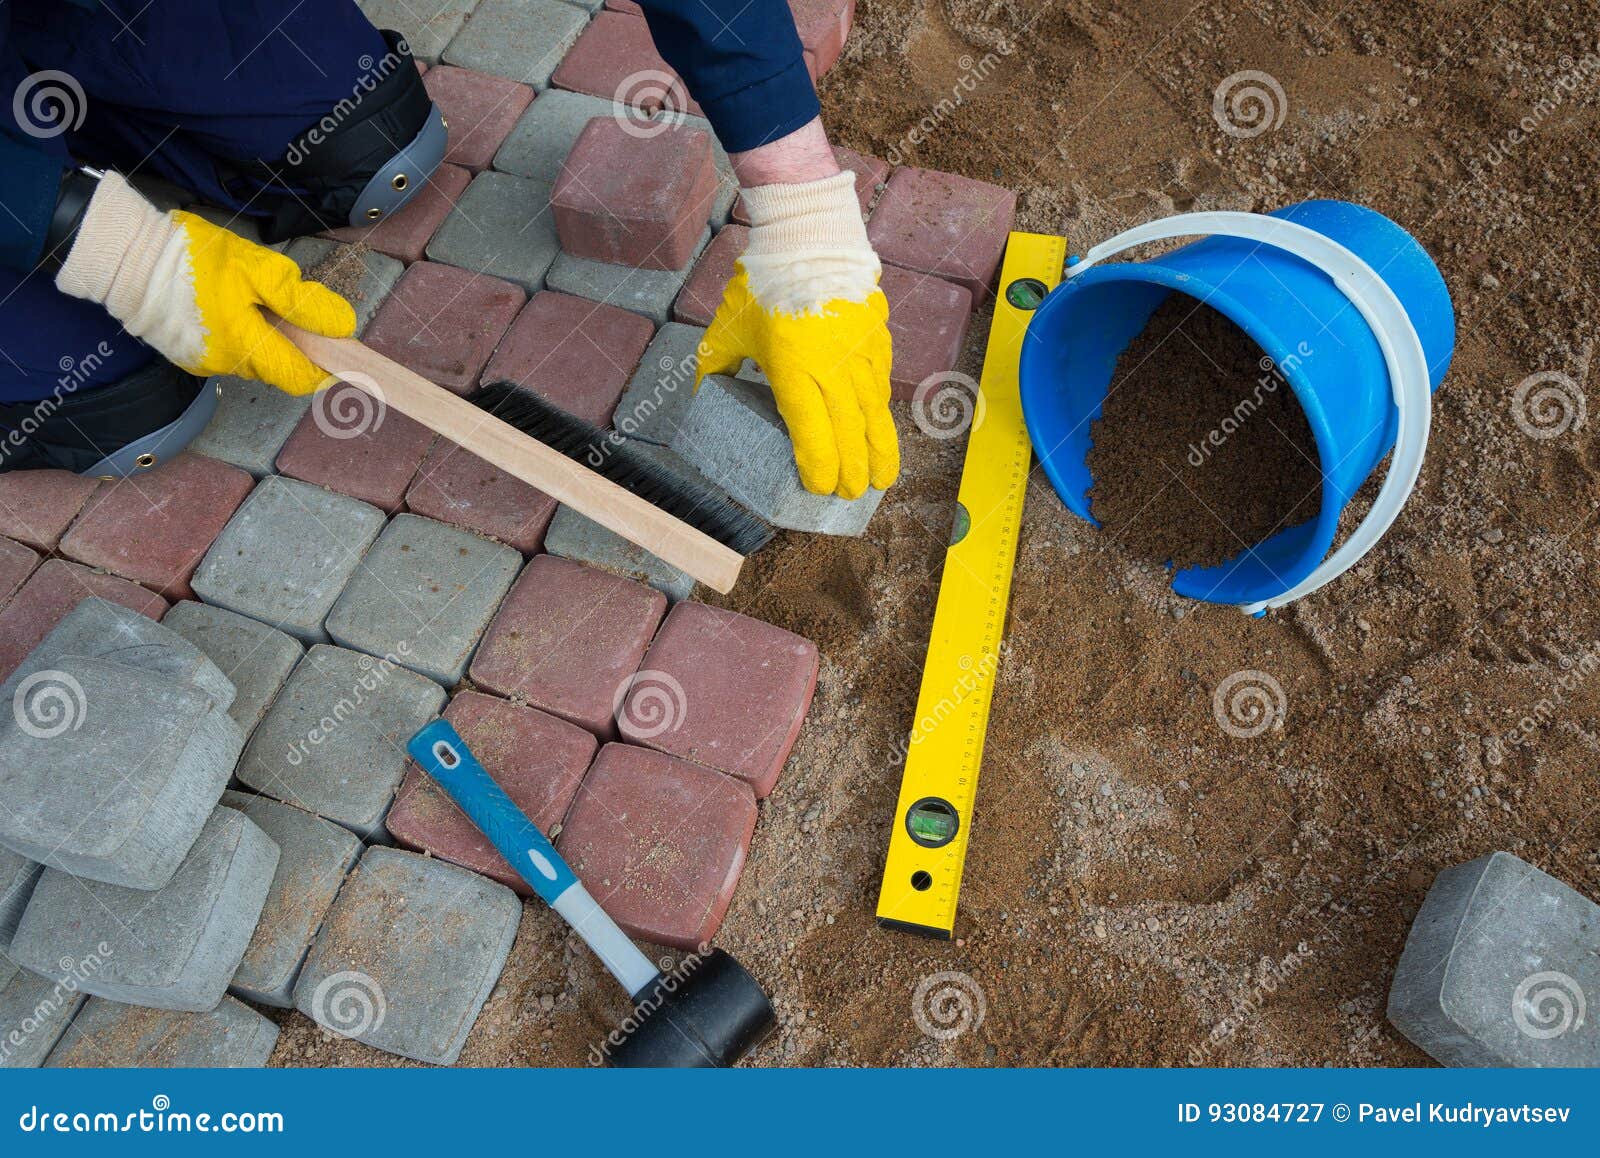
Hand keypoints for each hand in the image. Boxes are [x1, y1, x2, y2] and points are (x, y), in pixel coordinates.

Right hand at [55, 172, 355, 394]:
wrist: (125, 256)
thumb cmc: (192, 258)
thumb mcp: (256, 268)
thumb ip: (300, 300)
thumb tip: (341, 326)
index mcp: (245, 347)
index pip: (300, 378)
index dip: (323, 365)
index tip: (334, 346)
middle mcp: (225, 365)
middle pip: (277, 368)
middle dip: (290, 343)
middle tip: (284, 305)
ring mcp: (203, 362)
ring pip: (252, 359)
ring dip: (262, 337)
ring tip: (249, 300)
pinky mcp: (186, 355)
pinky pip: (227, 352)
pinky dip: (236, 334)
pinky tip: (225, 307)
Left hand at [697, 133, 897, 499]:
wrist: (809, 233)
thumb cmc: (764, 281)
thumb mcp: (728, 325)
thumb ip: (717, 363)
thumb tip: (706, 394)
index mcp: (794, 366)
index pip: (813, 430)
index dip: (820, 464)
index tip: (820, 487)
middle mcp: (833, 364)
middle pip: (849, 430)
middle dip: (853, 469)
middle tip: (852, 495)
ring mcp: (860, 351)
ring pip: (874, 412)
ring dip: (880, 449)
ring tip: (882, 478)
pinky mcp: (877, 337)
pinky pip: (882, 384)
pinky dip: (882, 412)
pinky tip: (882, 429)